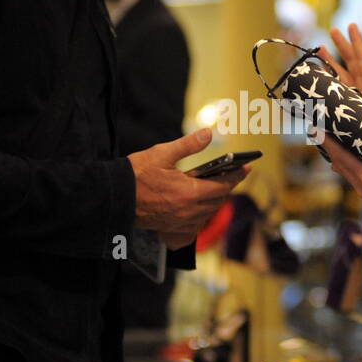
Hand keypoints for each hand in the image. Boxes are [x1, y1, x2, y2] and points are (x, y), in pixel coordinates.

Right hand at [128, 128, 250, 247]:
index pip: (223, 185)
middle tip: (233, 174)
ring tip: (216, 186)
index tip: (247, 167)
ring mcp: (180, 222)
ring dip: (215, 200)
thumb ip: (188, 145)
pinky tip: (197, 204)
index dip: (237, 176)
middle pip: (218, 200)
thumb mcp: (162, 154)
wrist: (114, 198)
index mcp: (189, 192)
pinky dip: (201, 213)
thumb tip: (208, 133)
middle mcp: (189, 211)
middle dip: (227, 186)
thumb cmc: (136, 175)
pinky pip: (195, 223)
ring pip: (208, 213)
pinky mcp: (171, 228)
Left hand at [312, 103, 361, 219]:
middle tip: (324, 129)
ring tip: (335, 138)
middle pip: (337, 164)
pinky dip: (348, 164)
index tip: (315, 128)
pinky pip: (352, 176)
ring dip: (338, 156)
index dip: (326, 141)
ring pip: (344, 171)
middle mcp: (361, 186)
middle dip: (329, 147)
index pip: (339, 156)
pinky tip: (352, 153)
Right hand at [319, 22, 361, 106]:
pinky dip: (328, 76)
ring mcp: (355, 95)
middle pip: (353, 62)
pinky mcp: (347, 103)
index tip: (351, 26)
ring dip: (331, 59)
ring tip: (320, 47)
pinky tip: (318, 68)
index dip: (357, 43)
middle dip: (343, 45)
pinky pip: (337, 85)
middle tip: (333, 29)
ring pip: (342, 72)